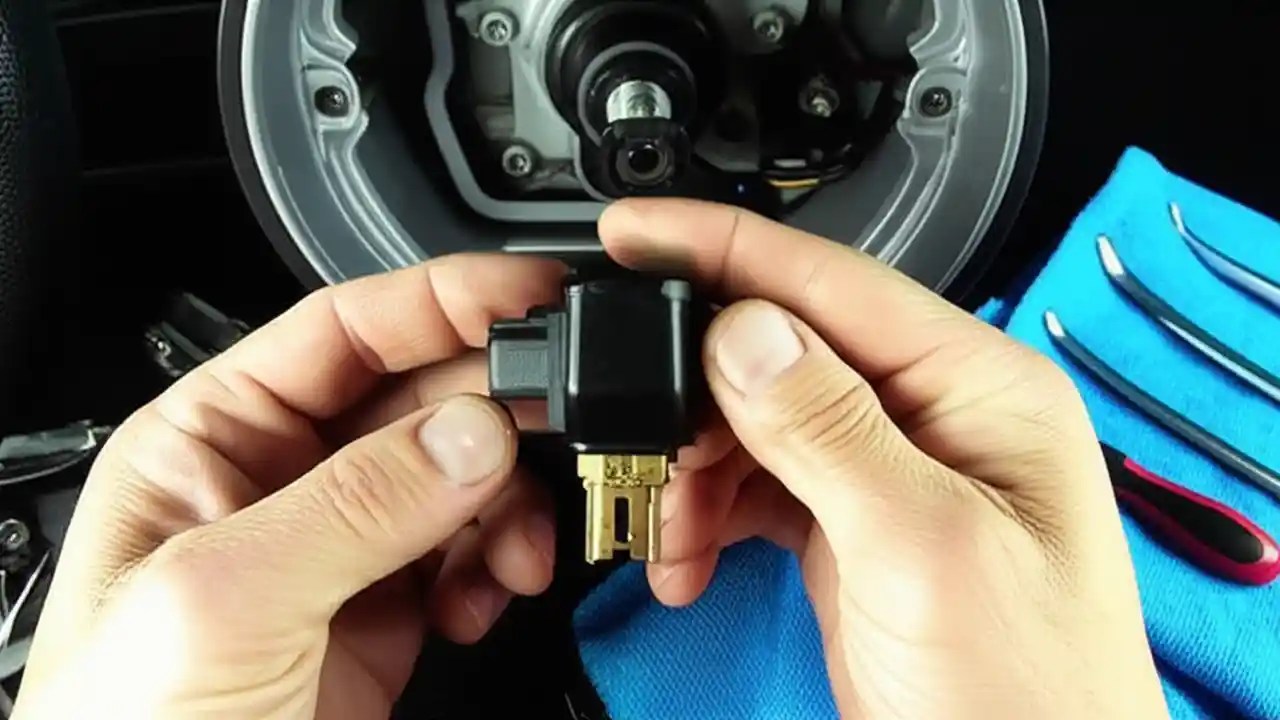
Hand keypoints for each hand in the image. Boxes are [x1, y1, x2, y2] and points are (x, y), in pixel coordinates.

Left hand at [15, 256, 568, 718]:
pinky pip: (470, 556)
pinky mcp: (386, 615)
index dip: (440, 301)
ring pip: (461, 478)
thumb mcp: (226, 602)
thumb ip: (353, 506)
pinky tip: (483, 598)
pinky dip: (498, 569)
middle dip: (497, 418)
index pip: (341, 331)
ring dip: (508, 505)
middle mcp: (281, 482)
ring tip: (514, 552)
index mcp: (210, 438)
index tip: (529, 295)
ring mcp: (340, 551)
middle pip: (420, 400)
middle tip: (557, 435)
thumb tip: (472, 432)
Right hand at [600, 200, 1167, 718]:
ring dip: (693, 468)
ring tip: (668, 524)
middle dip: (693, 391)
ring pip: (753, 421)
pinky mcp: (847, 526)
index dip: (723, 250)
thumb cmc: (1026, 692)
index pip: (833, 283)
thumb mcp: (925, 550)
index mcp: (978, 388)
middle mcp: (931, 416)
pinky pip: (754, 486)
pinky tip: (689, 554)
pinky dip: (707, 513)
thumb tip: (747, 331)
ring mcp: (885, 473)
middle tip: (634, 434)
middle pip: (780, 350)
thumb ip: (832, 431)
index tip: (633, 234)